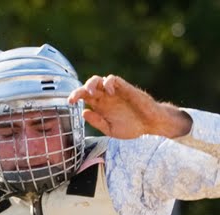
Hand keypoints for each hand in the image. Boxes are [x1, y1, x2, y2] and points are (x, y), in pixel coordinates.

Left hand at [68, 75, 190, 139]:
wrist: (150, 124)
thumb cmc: (131, 127)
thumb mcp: (111, 130)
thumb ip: (98, 122)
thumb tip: (84, 112)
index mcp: (100, 106)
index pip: (84, 97)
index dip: (75, 97)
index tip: (69, 103)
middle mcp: (105, 97)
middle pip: (88, 87)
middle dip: (80, 90)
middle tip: (76, 98)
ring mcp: (115, 91)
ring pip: (99, 80)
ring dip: (92, 84)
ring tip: (92, 94)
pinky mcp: (125, 88)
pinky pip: (113, 79)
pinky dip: (109, 83)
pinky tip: (110, 92)